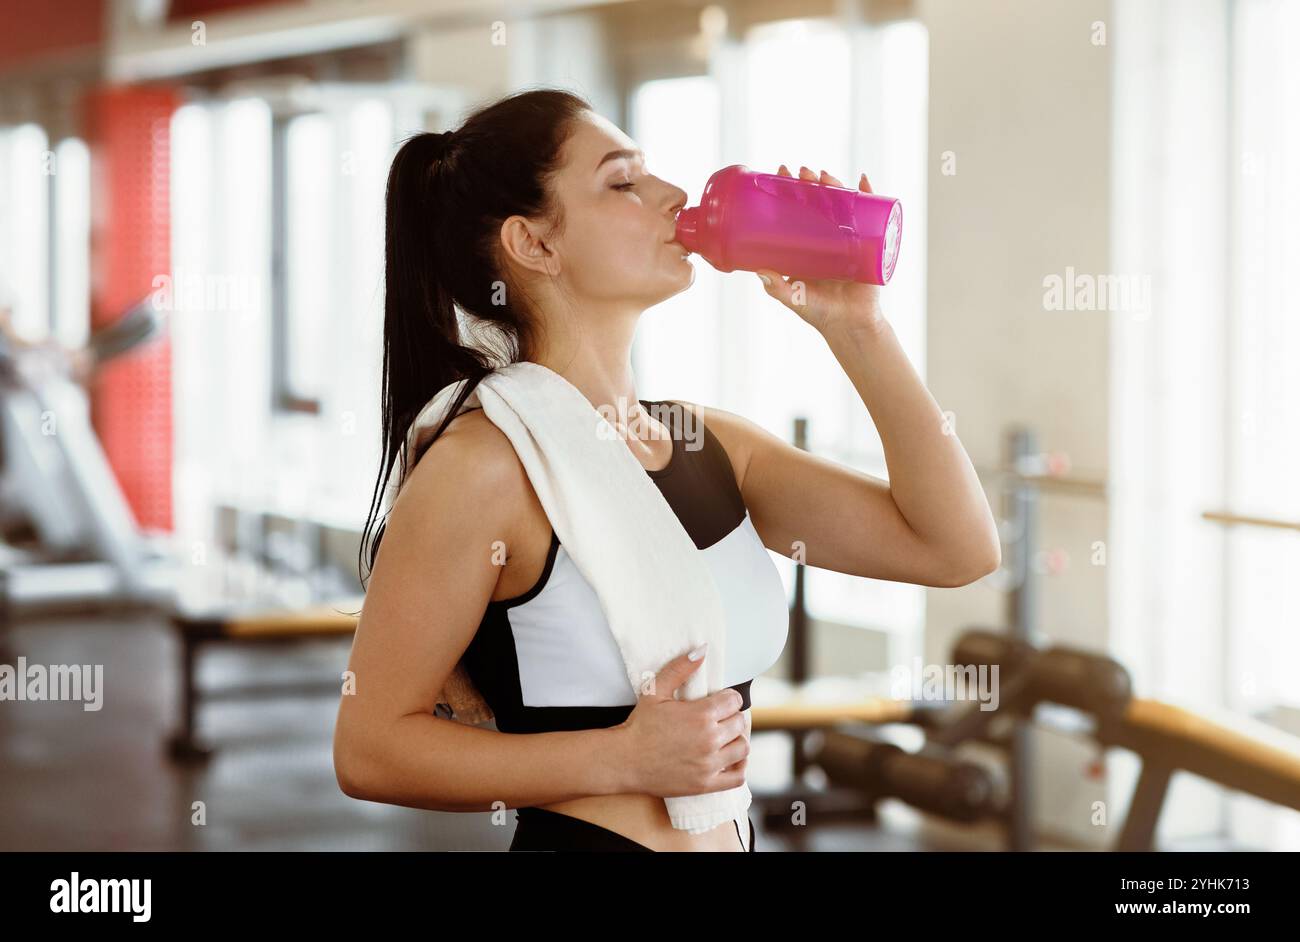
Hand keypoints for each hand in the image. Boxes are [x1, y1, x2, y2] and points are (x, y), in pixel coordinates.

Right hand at [613, 646, 749, 797]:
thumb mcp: (655, 690)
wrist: (624, 760)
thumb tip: (702, 650)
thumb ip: (680, 668)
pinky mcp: (705, 784)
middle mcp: (709, 739)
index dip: (727, 698)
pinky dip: (739, 766)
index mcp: (701, 715)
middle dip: (731, 717)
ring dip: (736, 739)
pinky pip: (738, 776)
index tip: (719, 701)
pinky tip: (730, 758)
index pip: (734, 701)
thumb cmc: (640, 724)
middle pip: (740, 723)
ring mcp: (709, 764)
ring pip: (742, 747)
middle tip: (719, 718)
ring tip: (724, 736)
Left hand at [754, 164, 886, 338]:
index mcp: (806, 243)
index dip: (789, 189)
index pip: (796, 208)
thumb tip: (760, 272)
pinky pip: (871, 215)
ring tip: (824, 176)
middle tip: (802, 172)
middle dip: (810, 182)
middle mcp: (826, 236)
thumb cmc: (819, 312)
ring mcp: (848, 237)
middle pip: (819, 200)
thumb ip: (778, 288)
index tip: (780, 173)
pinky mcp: (868, 243)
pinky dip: (870, 195)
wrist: (851, 326)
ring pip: (842, 203)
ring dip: (835, 184)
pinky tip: (864, 179)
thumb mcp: (794, 298)